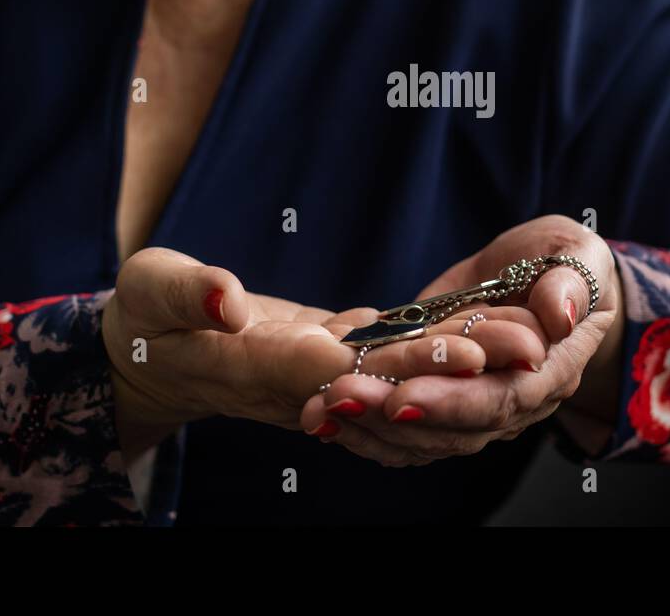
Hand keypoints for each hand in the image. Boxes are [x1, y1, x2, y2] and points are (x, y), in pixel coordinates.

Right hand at [101, 247, 546, 461]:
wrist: (147, 353)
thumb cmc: (141, 317)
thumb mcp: (151, 290)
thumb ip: (190, 294)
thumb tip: (229, 299)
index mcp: (259, 365)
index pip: (345, 370)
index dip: (406, 364)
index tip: (463, 355)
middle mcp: (301, 380)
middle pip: (392, 377)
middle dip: (462, 364)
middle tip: (528, 343)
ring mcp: (319, 372)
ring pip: (401, 370)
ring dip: (464, 358)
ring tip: (527, 333)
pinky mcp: (328, 355)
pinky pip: (390, 355)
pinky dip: (438, 343)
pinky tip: (485, 324)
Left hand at [300, 215, 623, 465]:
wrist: (545, 274)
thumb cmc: (566, 261)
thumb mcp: (575, 254)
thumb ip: (569, 283)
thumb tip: (559, 315)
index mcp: (551, 370)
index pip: (503, 399)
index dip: (453, 402)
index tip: (402, 397)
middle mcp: (513, 401)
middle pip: (455, 427)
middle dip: (394, 415)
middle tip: (341, 397)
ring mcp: (474, 404)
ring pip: (424, 436)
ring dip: (369, 427)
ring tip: (320, 408)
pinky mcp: (441, 395)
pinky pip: (404, 424)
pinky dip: (362, 425)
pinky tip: (321, 416)